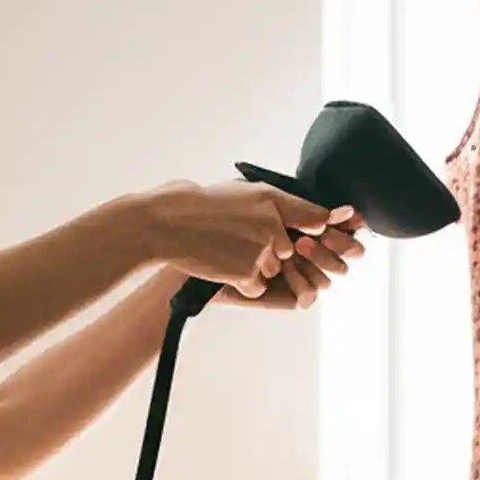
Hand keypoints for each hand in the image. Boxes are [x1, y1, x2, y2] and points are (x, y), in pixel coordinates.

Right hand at [138, 179, 352, 299]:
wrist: (162, 224)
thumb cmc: (194, 204)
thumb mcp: (240, 190)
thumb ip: (272, 203)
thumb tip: (299, 214)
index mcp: (273, 199)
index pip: (317, 218)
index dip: (315, 230)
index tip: (311, 234)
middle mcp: (273, 223)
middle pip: (289, 251)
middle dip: (269, 252)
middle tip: (236, 241)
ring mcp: (262, 249)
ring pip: (273, 270)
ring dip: (253, 269)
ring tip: (224, 252)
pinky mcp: (247, 272)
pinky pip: (257, 288)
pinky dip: (241, 284)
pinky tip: (221, 268)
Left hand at [216, 214, 366, 308]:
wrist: (194, 240)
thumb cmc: (225, 212)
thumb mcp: (267, 201)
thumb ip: (303, 208)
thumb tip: (336, 215)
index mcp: (307, 223)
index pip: (344, 226)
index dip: (350, 223)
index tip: (347, 216)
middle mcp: (309, 250)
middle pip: (347, 253)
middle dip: (335, 245)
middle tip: (308, 238)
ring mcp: (300, 273)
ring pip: (330, 275)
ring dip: (316, 262)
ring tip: (291, 252)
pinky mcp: (287, 295)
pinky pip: (310, 296)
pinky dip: (303, 284)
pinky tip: (285, 272)